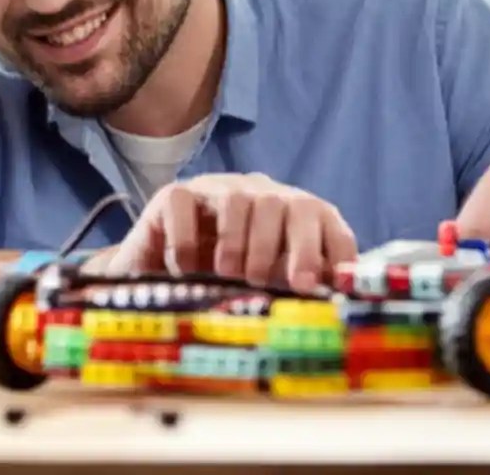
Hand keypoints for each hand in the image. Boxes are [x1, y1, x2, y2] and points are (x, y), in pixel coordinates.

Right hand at [98, 174, 357, 292]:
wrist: (153, 277)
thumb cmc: (219, 285)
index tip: (314, 286)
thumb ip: (298, 287)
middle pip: (286, 204)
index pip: (322, 217)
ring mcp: (215, 190)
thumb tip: (336, 300)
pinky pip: (185, 205)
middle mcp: (257, 193)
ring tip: (227, 276)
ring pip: (238, 200)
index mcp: (289, 213)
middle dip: (279, 249)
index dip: (328, 249)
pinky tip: (185, 270)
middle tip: (263, 283)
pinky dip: (186, 243)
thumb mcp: (267, 288)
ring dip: (236, 244)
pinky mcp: (173, 195)